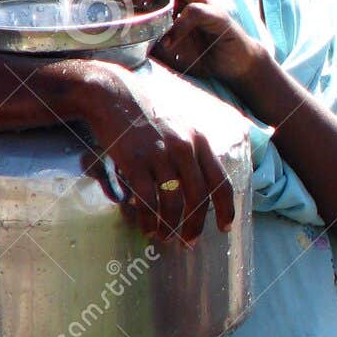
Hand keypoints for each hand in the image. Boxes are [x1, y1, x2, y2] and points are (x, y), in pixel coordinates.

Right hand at [78, 63, 236, 244]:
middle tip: (188, 241)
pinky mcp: (135, 162)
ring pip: (174, 203)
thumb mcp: (179, 127)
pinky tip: (146, 227)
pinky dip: (148, 219)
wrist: (111, 95)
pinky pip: (148, 200)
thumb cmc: (146, 114)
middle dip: (195, 225)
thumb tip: (200, 187)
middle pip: (199, 198)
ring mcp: (160, 155)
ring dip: (170, 226)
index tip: (224, 228)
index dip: (225, 209)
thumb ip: (193, 152)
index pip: (221, 181)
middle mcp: (184, 148)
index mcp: (199, 140)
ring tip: (164, 236)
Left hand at [109, 0, 262, 86]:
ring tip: (140, 1)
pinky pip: (195, 12)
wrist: (237, 65)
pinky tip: (169, 41)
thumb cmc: (202, 54)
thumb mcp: (167, 46)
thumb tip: (118, 42)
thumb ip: (148, 38)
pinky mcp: (218, 17)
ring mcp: (204, 2)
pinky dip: (178, 25)